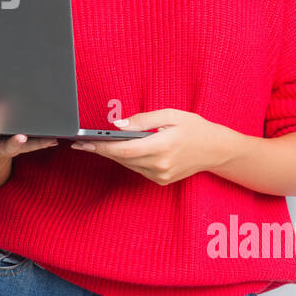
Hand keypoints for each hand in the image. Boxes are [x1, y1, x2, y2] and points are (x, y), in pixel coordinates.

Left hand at [69, 109, 234, 185]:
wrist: (215, 150)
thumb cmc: (194, 128)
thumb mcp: (171, 115)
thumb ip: (143, 120)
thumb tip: (119, 125)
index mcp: (163, 147)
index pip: (124, 150)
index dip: (102, 147)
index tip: (84, 143)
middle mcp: (160, 165)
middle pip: (122, 159)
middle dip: (101, 150)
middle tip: (80, 143)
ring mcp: (161, 176)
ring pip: (128, 165)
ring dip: (112, 155)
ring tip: (93, 144)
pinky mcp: (161, 180)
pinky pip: (137, 169)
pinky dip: (127, 159)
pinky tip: (117, 150)